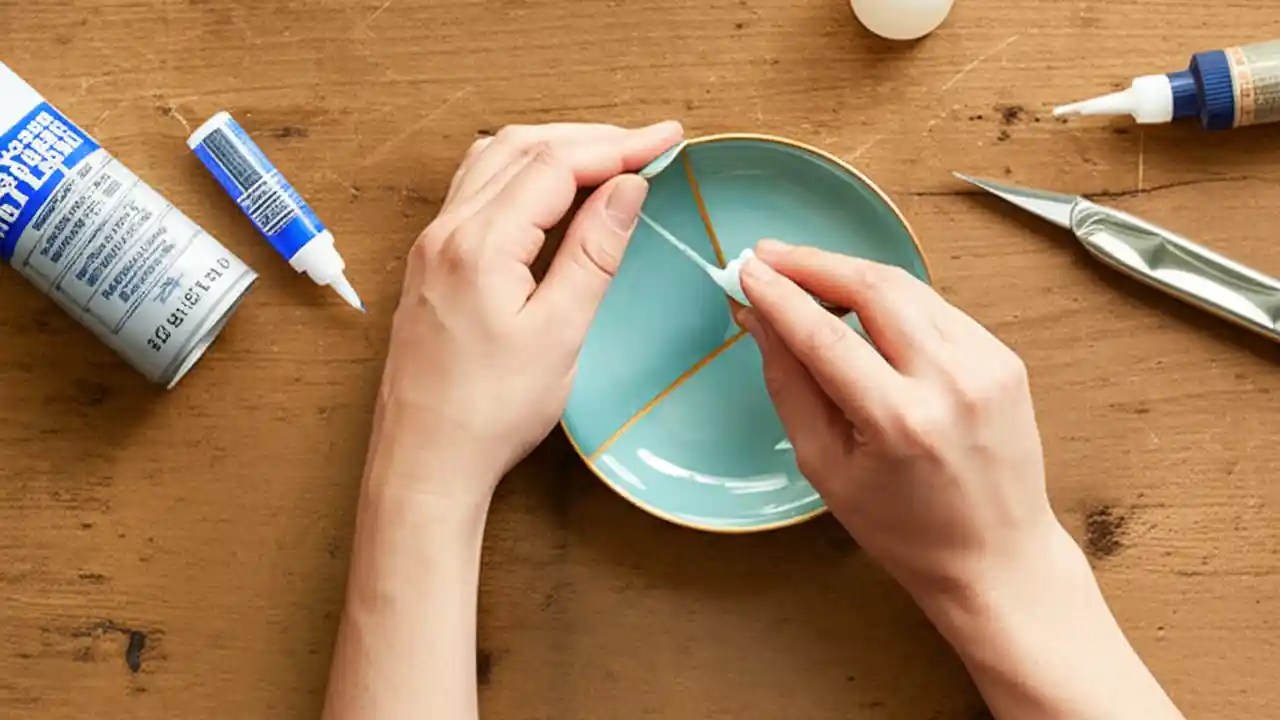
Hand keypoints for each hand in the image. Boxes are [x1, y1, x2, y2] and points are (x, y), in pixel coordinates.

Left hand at [379, 121, 683, 492]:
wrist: (425, 462)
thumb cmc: (488, 413)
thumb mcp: (559, 334)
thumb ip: (594, 254)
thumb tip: (627, 189)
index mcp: (479, 245)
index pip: (556, 165)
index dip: (618, 145)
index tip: (666, 139)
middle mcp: (446, 232)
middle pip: (522, 148)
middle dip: (590, 139)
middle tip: (647, 144)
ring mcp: (432, 246)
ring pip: (494, 163)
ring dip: (553, 150)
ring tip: (607, 160)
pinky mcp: (431, 264)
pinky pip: (476, 191)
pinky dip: (521, 175)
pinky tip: (551, 194)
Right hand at [737, 239, 1056, 603]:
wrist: (996, 559)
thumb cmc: (904, 529)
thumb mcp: (826, 468)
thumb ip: (790, 386)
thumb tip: (759, 319)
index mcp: (899, 422)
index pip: (825, 335)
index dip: (779, 295)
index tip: (745, 269)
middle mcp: (950, 382)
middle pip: (873, 288)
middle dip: (814, 263)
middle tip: (768, 256)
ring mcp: (986, 364)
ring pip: (907, 288)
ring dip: (850, 272)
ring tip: (804, 272)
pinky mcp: (1003, 358)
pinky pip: (935, 308)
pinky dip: (891, 297)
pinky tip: (859, 303)